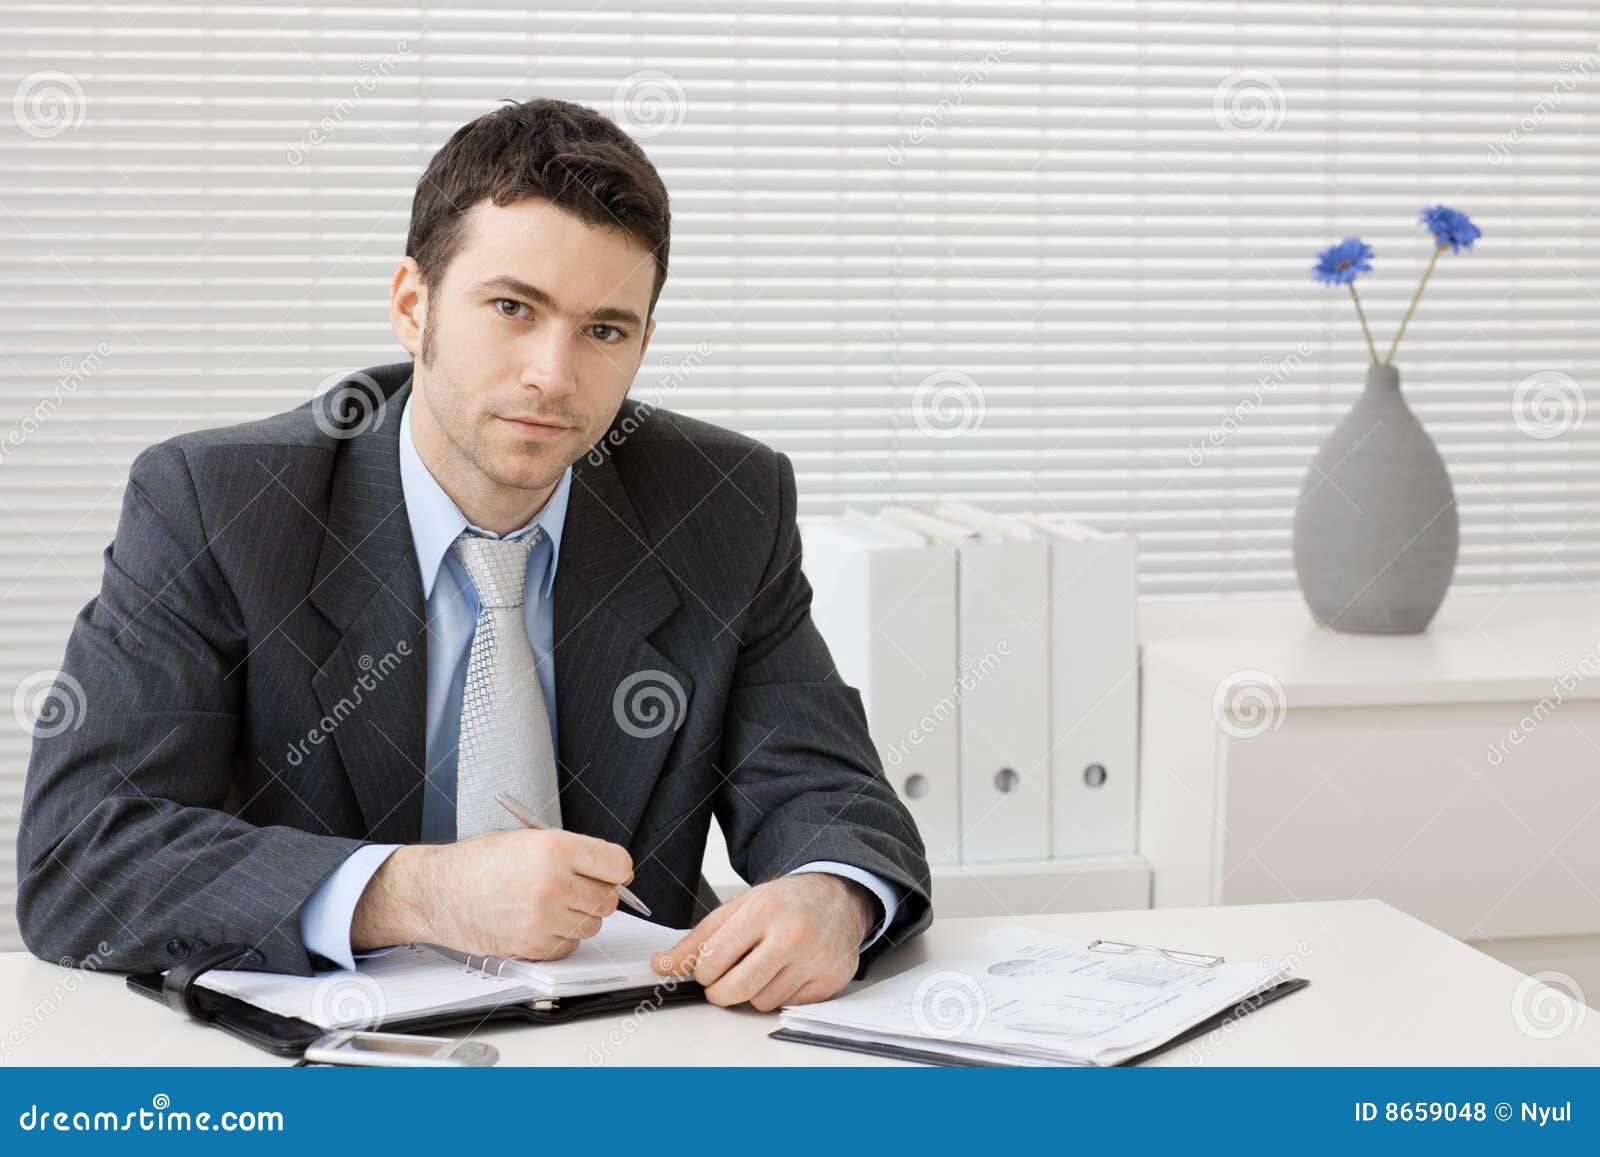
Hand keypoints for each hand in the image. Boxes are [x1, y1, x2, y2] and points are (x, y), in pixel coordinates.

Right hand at [351, 828, 632, 960]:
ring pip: (592, 925)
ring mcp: (543, 917)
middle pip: (608, 899)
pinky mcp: (533, 945)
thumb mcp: (528, 839)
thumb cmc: (478, 862)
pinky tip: (538, 921)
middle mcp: (553, 883)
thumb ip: (573, 853)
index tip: (612, 872)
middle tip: (575, 887)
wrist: (438, 891)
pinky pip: (570, 945)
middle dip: (597, 894)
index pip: (618, 864)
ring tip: (550, 903)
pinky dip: (561, 937)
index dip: (616, 870)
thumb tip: (612, 870)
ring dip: (579, 917)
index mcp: (555, 848)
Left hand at [650, 873, 877, 1010]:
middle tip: (726, 979)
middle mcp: (792, 934)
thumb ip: (698, 939)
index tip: (710, 966)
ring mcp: (815, 959)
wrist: (838, 897)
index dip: (704, 971)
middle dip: (721, 992)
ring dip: (755, 992)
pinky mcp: (831, 980)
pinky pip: (788, 1007)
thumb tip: (661, 966)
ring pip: (761, 1003)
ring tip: (765, 967)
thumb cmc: (784, 902)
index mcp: (763, 909)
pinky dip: (781, 995)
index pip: (713, 961)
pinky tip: (788, 972)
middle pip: (735, 990)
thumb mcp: (738, 908)